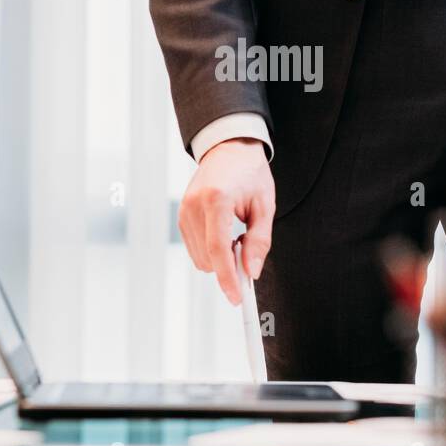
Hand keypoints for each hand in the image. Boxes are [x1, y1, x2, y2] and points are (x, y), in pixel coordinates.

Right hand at [178, 138, 274, 304]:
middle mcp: (195, 205)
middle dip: (228, 266)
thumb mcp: (265, 206)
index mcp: (217, 199)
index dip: (228, 278)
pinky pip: (194, 248)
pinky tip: (223, 233)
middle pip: (208, 258)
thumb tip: (251, 272)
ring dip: (219, 258)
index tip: (237, 297)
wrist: (229, 148)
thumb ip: (259, 241)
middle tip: (246, 250)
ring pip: (200, 257)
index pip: (219, 249)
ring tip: (235, 235)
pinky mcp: (181, 215)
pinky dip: (210, 250)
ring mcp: (184, 210)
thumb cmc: (250, 173)